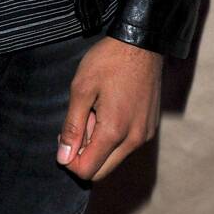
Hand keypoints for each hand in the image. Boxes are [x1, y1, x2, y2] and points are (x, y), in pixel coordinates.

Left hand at [56, 35, 162, 180]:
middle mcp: (134, 140)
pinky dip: (114, 136)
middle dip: (85, 153)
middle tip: (81, 120)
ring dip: (99, 143)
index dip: (69, 158)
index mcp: (114, 132)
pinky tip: (110, 108)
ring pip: (114, 158)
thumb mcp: (81, 89)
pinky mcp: (150, 127)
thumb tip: (63, 158)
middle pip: (101, 170)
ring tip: (96, 110)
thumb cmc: (109, 61)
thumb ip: (72, 127)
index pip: (87, 170)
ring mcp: (145, 134)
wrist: (142, 43)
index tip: (66, 132)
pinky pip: (127, 145)